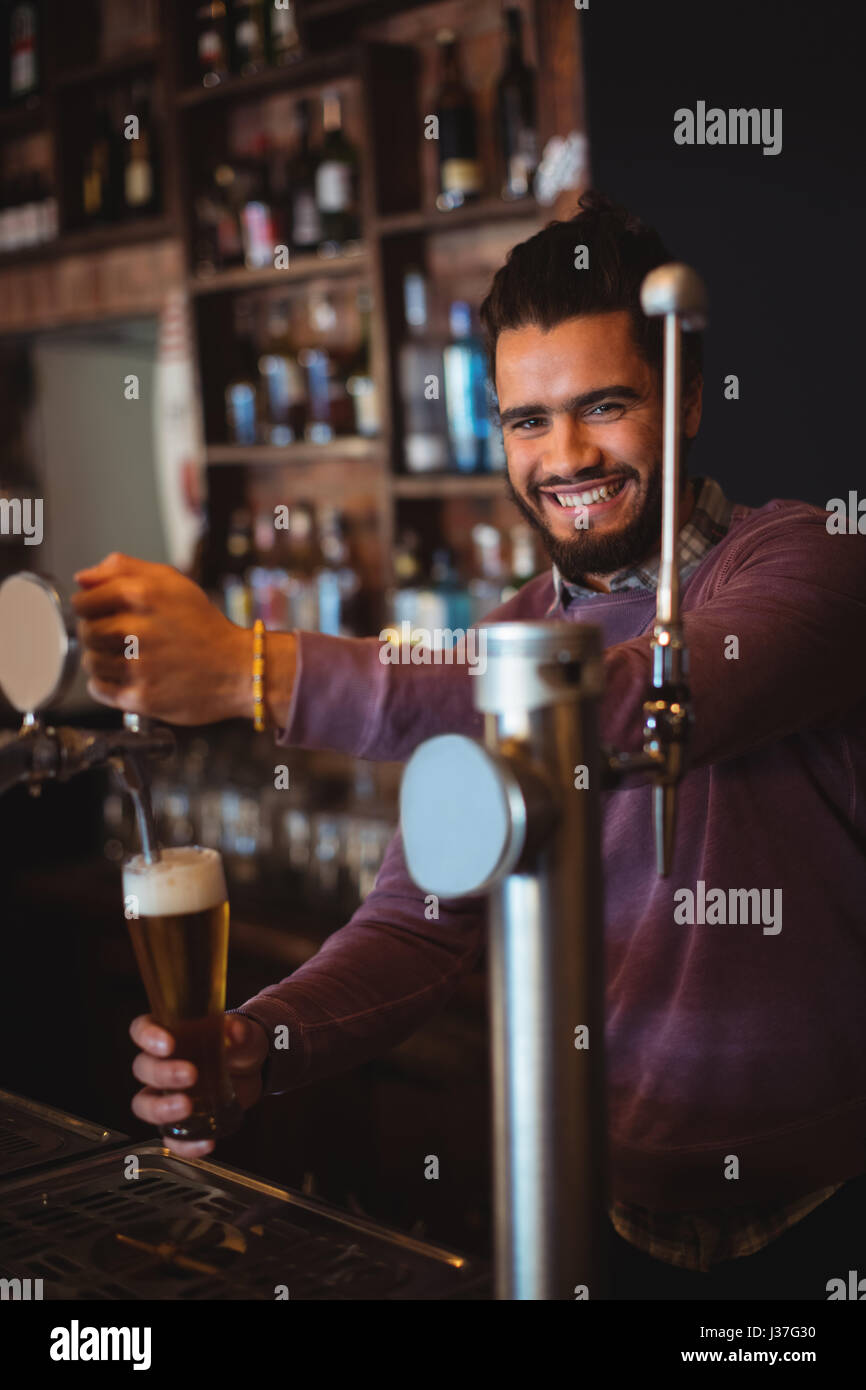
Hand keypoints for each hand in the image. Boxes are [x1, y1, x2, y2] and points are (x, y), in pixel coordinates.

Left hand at [72, 552, 295, 726]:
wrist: (240, 669)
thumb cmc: (204, 625)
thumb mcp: (171, 582)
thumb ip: (123, 569)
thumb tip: (82, 579)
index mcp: (141, 594)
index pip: (83, 601)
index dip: (88, 607)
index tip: (100, 613)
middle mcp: (137, 629)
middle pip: (85, 632)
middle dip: (97, 634)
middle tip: (120, 638)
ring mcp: (139, 666)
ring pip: (91, 662)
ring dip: (102, 660)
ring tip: (127, 658)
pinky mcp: (142, 697)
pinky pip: (99, 689)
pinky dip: (106, 684)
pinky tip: (128, 676)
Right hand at [129, 1013, 269, 1158]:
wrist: (254, 1069)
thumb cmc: (238, 1044)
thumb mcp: (244, 1033)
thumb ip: (240, 1030)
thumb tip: (234, 1030)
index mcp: (170, 1034)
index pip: (142, 1029)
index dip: (147, 1036)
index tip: (167, 1044)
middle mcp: (162, 1064)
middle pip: (143, 1068)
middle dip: (162, 1073)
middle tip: (190, 1074)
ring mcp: (168, 1095)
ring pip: (144, 1105)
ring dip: (160, 1109)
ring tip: (187, 1108)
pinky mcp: (182, 1121)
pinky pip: (172, 1138)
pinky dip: (184, 1145)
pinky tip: (206, 1141)